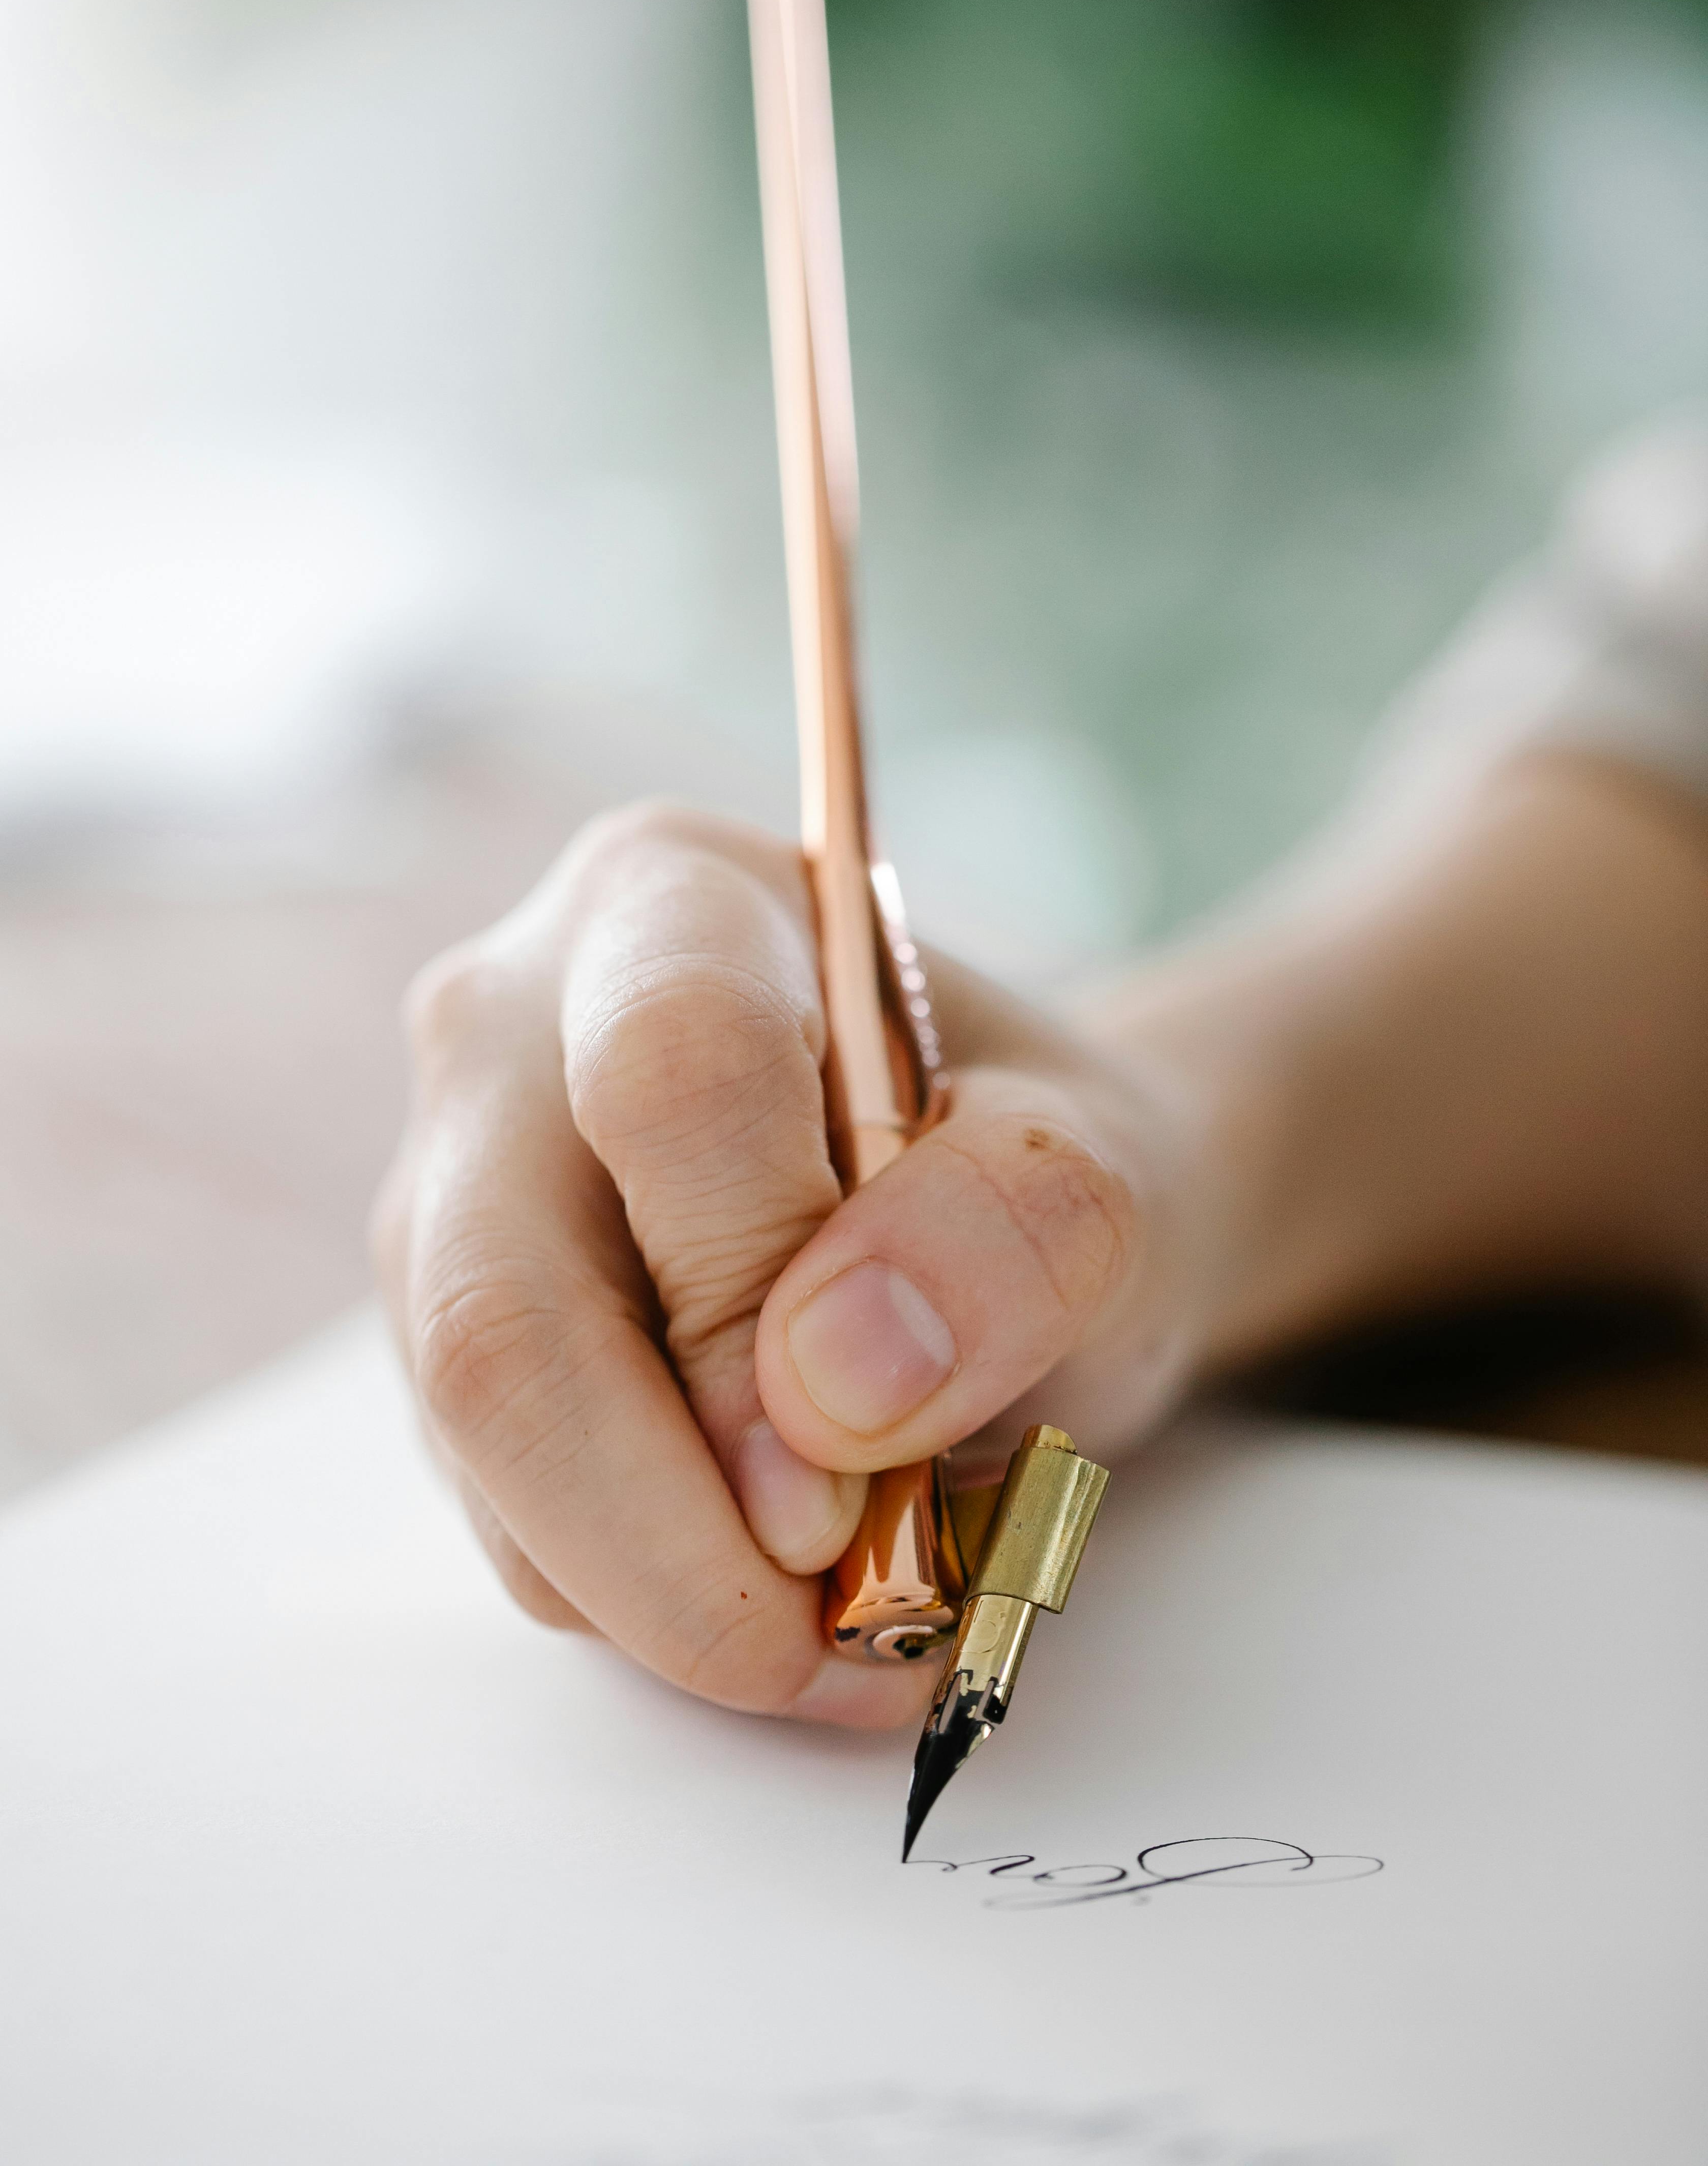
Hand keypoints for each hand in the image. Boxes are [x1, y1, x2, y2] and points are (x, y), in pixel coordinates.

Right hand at [372, 804, 1198, 1728]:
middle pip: (504, 1306)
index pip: (668, 1075)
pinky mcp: (444, 1344)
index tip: (862, 1469)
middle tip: (850, 1630)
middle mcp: (508, 1025)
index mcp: (670, 900)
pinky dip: (651, 1599)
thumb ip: (1012, 1235)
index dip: (752, 1295)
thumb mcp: (1109, 1175)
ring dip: (678, 1589)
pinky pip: (503, 1517)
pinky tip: (785, 1578)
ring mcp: (448, 1190)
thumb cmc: (1041, 1171)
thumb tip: (829, 1396)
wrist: (997, 1223)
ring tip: (869, 1612)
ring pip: (484, 1442)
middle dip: (676, 1527)